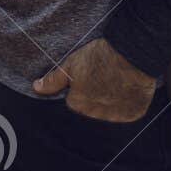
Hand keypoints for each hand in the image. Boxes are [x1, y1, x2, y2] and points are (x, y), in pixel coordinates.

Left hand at [31, 38, 157, 120]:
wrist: (131, 54)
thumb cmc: (99, 56)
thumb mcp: (71, 64)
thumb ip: (53, 80)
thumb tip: (36, 87)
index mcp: (78, 104)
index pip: (75, 100)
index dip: (82, 86)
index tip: (90, 75)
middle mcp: (96, 115)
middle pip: (92, 107)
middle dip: (96, 96)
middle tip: (104, 76)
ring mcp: (117, 116)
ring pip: (110, 111)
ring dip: (112, 101)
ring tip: (117, 80)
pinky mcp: (133, 114)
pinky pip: (128, 112)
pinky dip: (129, 102)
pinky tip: (129, 86)